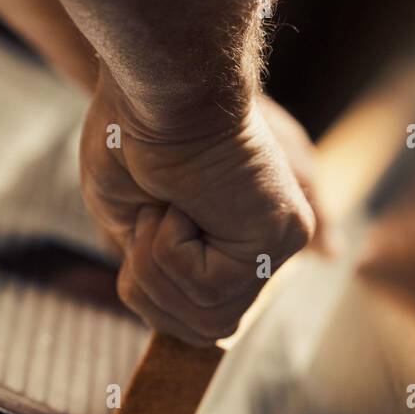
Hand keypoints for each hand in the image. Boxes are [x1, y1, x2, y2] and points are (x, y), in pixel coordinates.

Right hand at [79, 70, 328, 344]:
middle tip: (150, 214)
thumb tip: (239, 296)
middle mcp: (264, 250)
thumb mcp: (133, 221)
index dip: (155, 291)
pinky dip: (170, 251)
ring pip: (207, 321)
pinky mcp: (283, 235)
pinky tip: (180, 204)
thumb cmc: (131, 134)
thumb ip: (169, 272)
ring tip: (163, 207)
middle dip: (152, 285)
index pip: (201, 320)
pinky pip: (211, 293)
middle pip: (204, 331)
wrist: (149, 82)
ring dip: (156, 266)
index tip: (150, 223)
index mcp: (232, 248)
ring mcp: (277, 244)